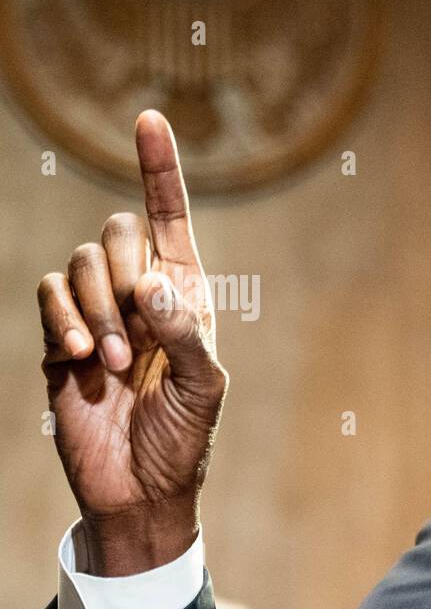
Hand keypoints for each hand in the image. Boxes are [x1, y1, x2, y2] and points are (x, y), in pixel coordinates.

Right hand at [39, 110, 226, 575]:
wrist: (140, 489)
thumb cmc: (185, 439)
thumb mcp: (204, 387)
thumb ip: (185, 333)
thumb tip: (153, 283)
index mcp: (185, 298)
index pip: (171, 220)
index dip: (159, 170)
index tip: (149, 119)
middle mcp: (140, 296)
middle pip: (117, 231)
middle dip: (125, 272)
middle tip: (138, 336)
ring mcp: (96, 314)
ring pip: (80, 263)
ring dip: (98, 310)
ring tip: (113, 364)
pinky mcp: (57, 337)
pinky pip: (48, 295)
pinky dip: (63, 318)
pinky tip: (79, 359)